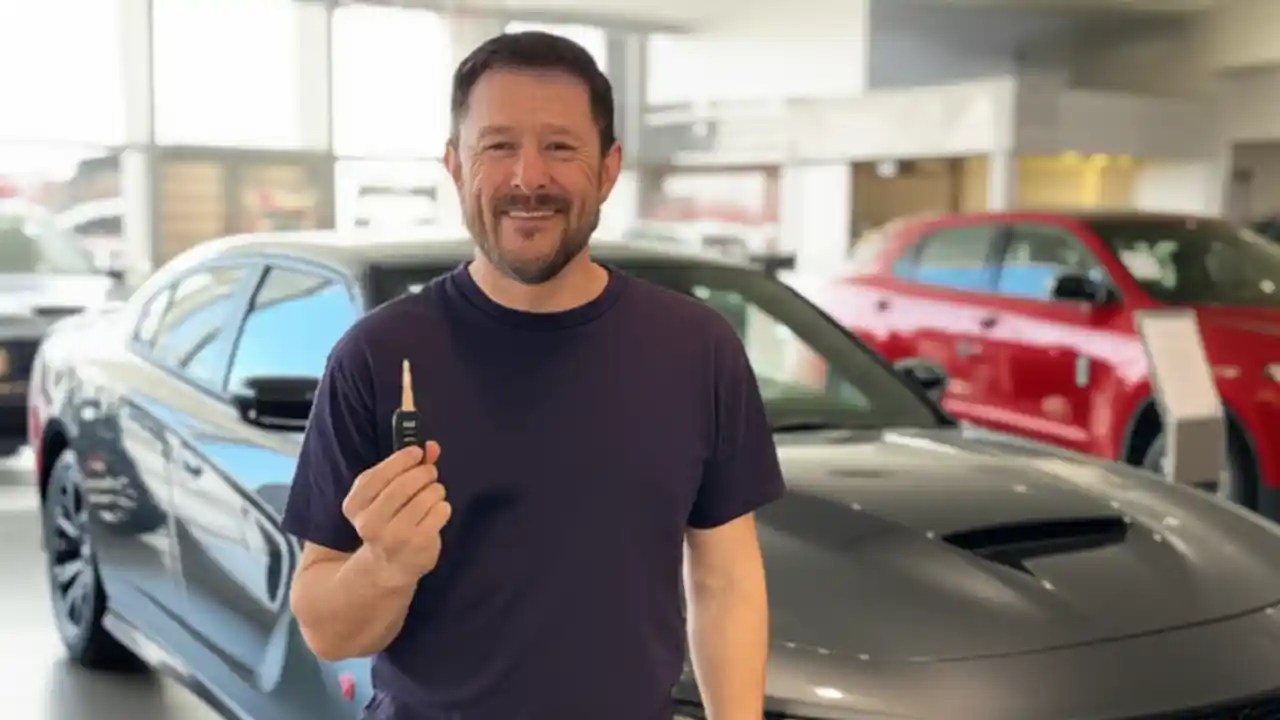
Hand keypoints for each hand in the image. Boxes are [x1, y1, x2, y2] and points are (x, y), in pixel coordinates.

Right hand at [342, 441, 451, 586]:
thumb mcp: (385, 493)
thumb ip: (406, 467)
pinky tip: (436, 512)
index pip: (378, 474)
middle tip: (430, 473)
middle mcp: (369, 523)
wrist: (388, 566)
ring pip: (426, 495)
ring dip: (435, 490)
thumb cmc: (388, 520)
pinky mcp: (418, 545)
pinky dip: (442, 507)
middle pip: (405, 484)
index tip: (417, 453)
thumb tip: (431, 447)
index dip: (402, 459)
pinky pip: (440, 511)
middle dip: (424, 472)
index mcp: (354, 506)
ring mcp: (394, 536)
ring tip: (432, 495)